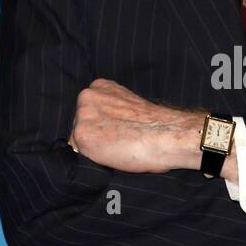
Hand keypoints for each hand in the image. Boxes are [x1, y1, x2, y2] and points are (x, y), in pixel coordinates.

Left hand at [69, 79, 204, 172]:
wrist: (167, 134)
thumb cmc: (157, 124)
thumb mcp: (129, 106)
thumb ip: (112, 110)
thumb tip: (106, 127)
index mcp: (100, 86)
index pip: (88, 112)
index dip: (101, 127)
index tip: (116, 133)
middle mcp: (87, 96)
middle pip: (79, 124)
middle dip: (95, 136)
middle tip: (117, 143)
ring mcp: (82, 115)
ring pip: (78, 139)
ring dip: (92, 148)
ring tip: (117, 149)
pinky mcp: (82, 135)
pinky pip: (79, 154)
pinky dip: (92, 159)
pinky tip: (111, 155)